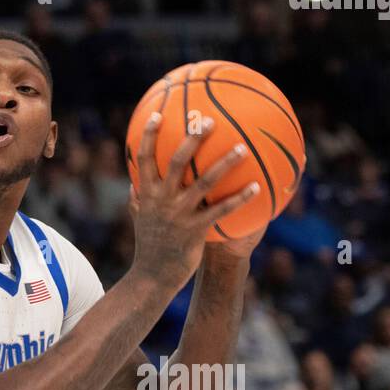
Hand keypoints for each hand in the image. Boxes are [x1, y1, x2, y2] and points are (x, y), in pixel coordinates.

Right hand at [128, 113, 258, 292]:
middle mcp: (162, 199)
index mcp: (147, 193)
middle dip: (192, 138)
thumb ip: (137, 198)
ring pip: (203, 182)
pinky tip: (256, 187)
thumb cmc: (148, 245)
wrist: (153, 276)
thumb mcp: (138, 218)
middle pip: (176, 161)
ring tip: (243, 147)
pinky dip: (239, 198)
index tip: (158, 114)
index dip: (150, 135)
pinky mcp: (195, 229)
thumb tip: (133, 181)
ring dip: (225, 163)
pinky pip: (221, 209)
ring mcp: (179, 213)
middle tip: (208, 120)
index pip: (144, 157)